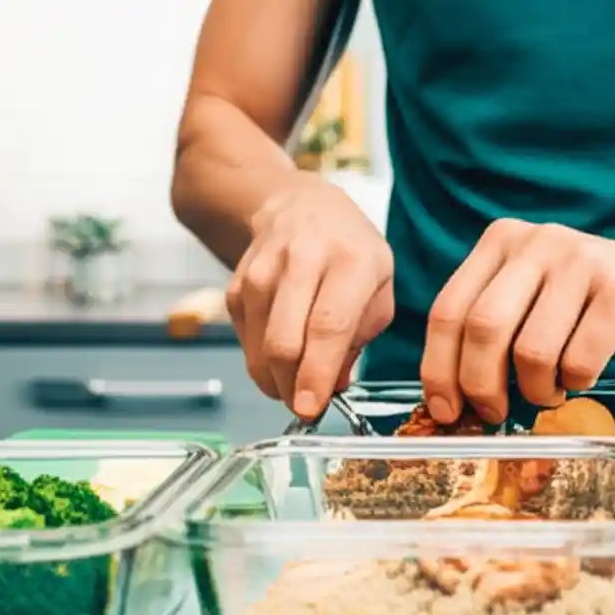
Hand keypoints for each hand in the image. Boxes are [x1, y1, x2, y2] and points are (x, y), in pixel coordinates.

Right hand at [227, 175, 393, 419]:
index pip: (328, 327)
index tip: (312, 408)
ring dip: (276, 380)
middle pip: (285, 342)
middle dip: (293, 388)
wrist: (301, 206)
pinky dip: (262, 361)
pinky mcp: (236, 286)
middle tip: (307, 406)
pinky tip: (281, 355)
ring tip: (296, 383)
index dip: (316, 374)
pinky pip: (245, 340)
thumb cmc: (350, 250)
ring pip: (260, 346)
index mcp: (350, 261)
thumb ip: (360, 338)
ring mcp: (262, 271)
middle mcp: (302, 261)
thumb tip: (332, 386)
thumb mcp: (378, 286)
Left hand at [421, 219, 614, 423]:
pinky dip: (576, 384)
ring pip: (532, 352)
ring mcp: (582, 263)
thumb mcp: (529, 297)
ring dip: (536, 390)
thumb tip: (445, 398)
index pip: (449, 310)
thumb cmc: (586, 304)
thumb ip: (487, 329)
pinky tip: (583, 375)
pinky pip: (579, 362)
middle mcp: (538, 243)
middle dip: (480, 385)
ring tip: (550, 389)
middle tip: (493, 412)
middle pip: (483, 329)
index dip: (439, 367)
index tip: (444, 409)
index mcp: (502, 240)